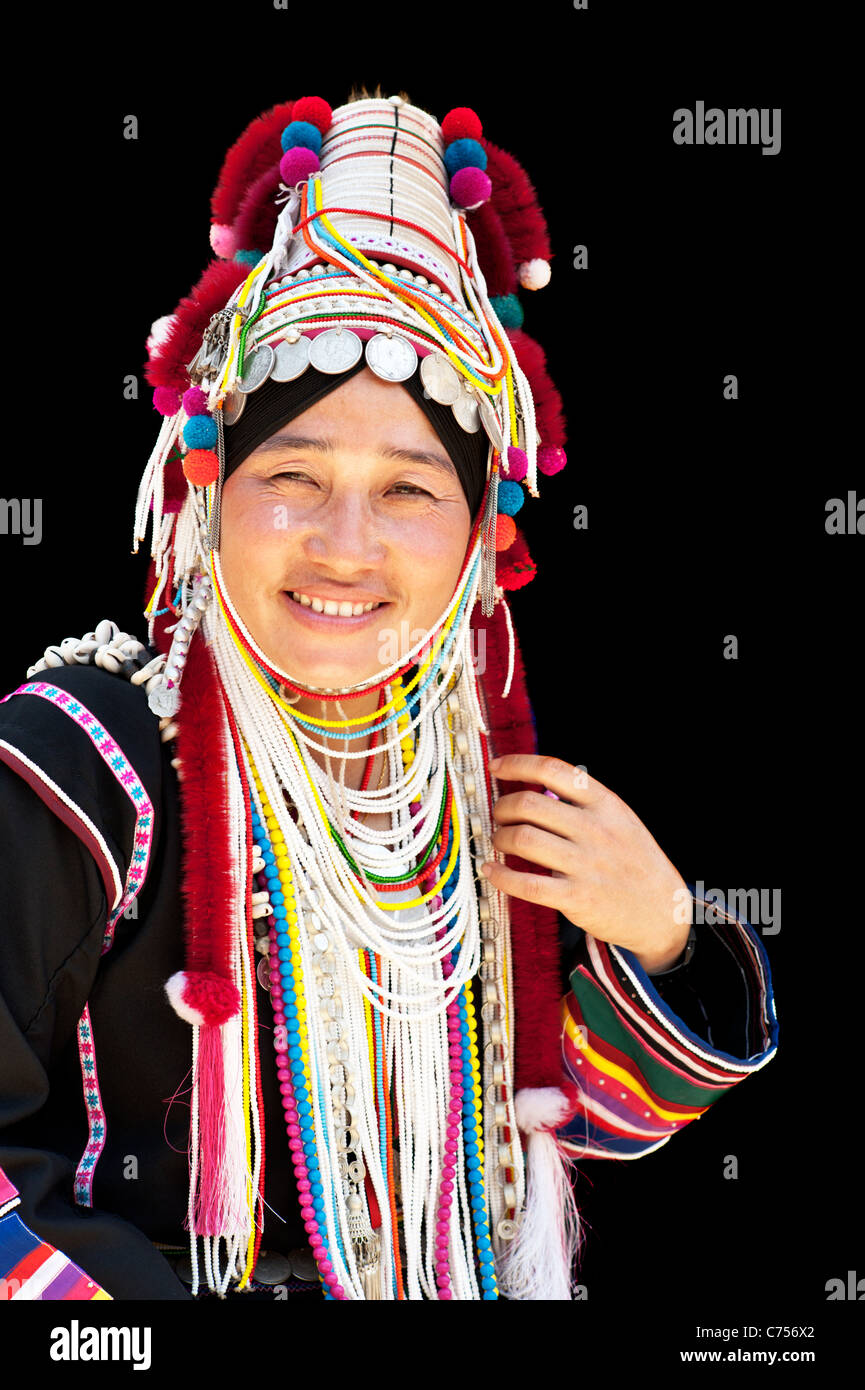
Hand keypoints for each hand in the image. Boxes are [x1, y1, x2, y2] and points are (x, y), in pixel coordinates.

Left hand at [480, 754, 691, 973]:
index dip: (518, 764)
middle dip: (502, 807)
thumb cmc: (636, 863)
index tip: (497, 766)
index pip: (554, 770)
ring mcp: (586, 863)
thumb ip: (585, 803)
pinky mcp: (577, 897)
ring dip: (499, 838)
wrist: (664, 911)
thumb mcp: (621, 820)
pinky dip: (500, 875)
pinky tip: (491, 871)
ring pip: (522, 839)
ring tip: (500, 842)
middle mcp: (595, 829)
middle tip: (499, 816)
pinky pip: (526, 883)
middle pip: (528, 803)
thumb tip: (536, 788)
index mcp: (605, 804)